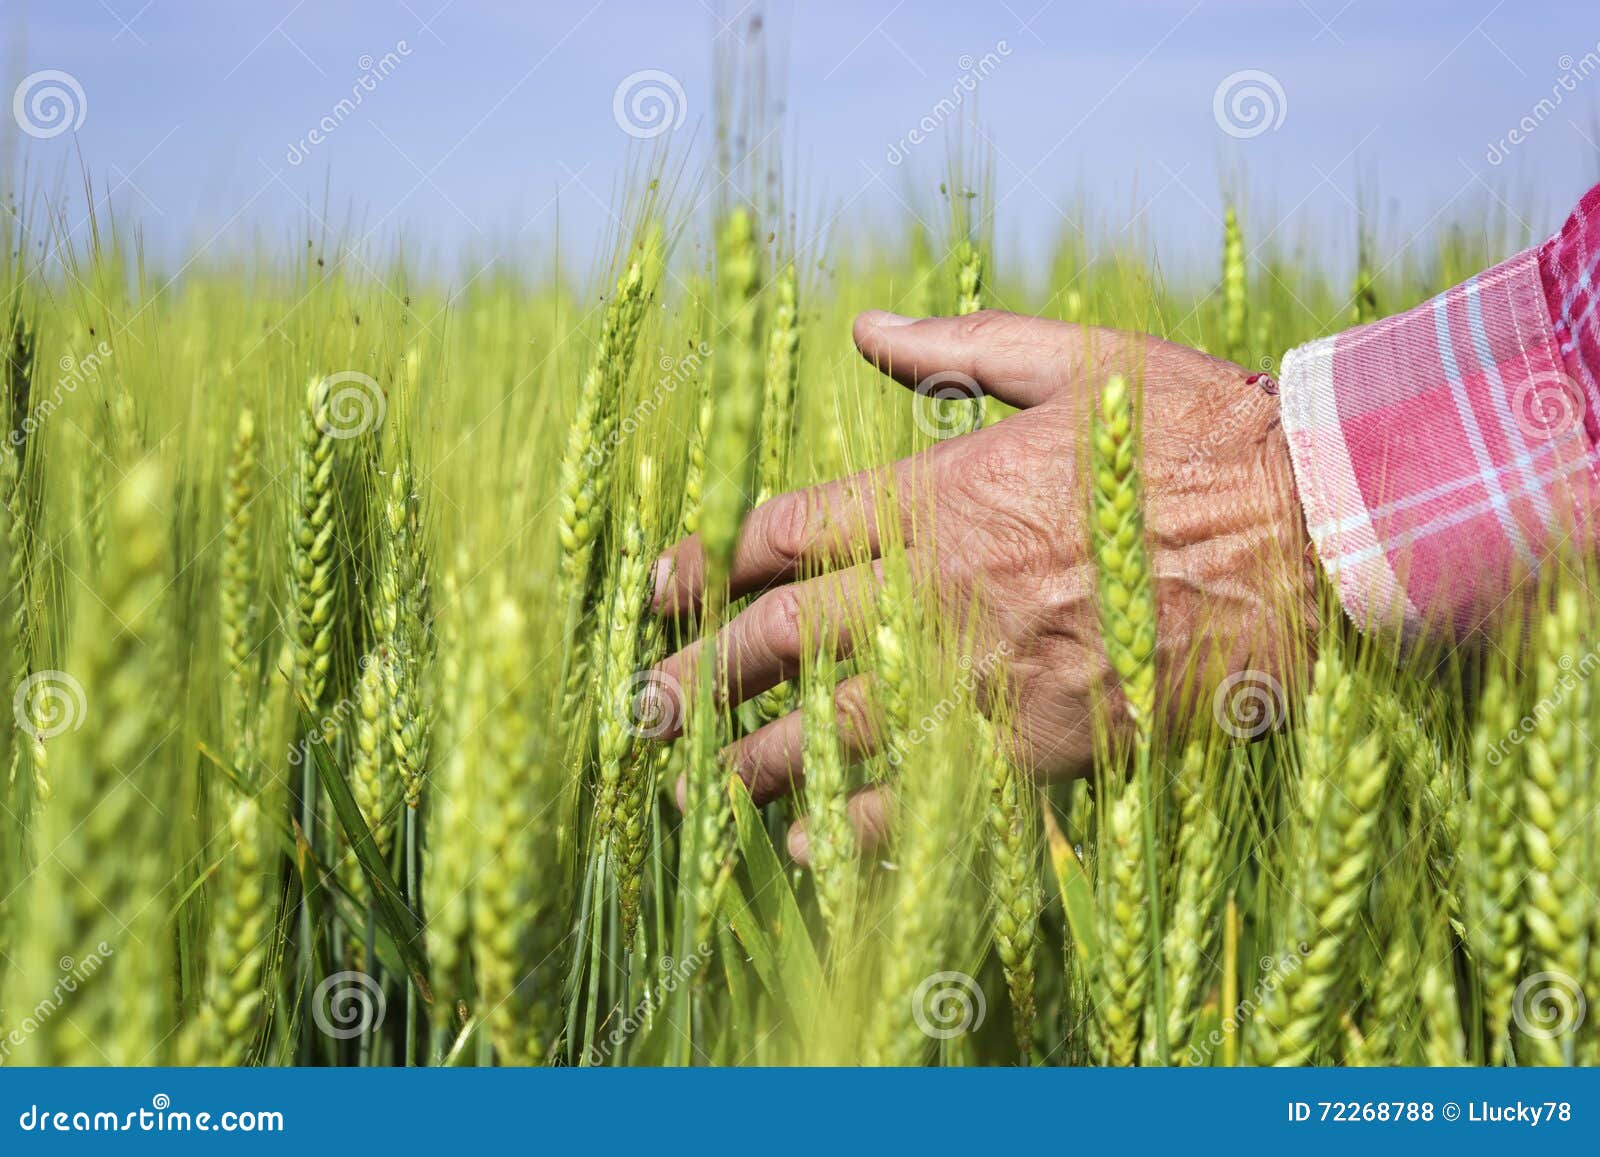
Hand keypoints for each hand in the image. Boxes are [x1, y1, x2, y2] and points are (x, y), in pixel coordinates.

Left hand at [651, 309, 1315, 859]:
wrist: (1316, 531)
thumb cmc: (1199, 435)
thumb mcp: (1077, 359)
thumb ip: (958, 343)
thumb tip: (863, 325)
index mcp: (936, 493)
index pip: (782, 534)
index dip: (718, 560)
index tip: (686, 582)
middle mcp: (939, 590)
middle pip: (775, 642)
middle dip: (693, 677)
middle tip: (637, 711)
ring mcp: (985, 676)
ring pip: (828, 732)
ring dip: (749, 764)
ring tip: (694, 789)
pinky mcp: (1041, 746)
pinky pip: (920, 801)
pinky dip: (854, 828)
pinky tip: (806, 847)